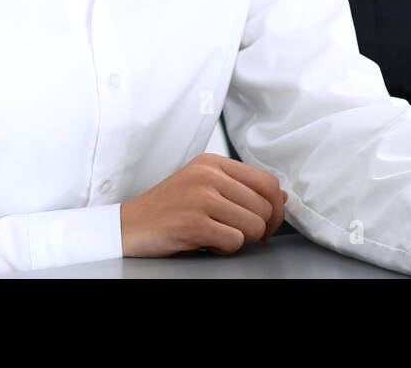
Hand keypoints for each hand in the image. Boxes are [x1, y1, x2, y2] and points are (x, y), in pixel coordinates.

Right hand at [119, 153, 287, 257]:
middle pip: (264, 206)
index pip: (267, 182)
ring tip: (217, 235)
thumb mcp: (203, 187)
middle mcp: (208, 175)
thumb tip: (282, 196)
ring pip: (253, 225)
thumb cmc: (168, 208)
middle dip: (260, 228)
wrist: (128, 226)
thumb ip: (241, 188)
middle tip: (240, 234)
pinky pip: (234, 241)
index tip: (266, 222)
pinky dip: (224, 248)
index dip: (275, 208)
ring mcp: (200, 197)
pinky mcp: (194, 222)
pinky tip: (206, 242)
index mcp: (212, 162)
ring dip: (240, 239)